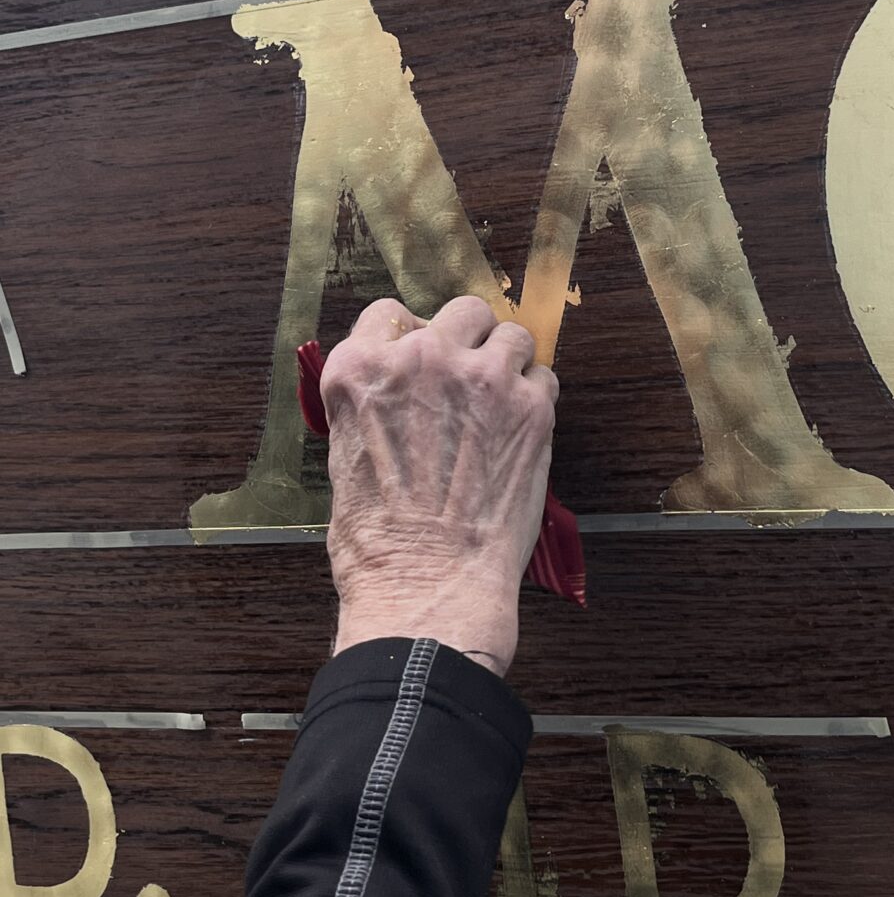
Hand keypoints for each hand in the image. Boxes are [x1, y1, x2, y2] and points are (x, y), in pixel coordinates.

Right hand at [320, 295, 558, 674]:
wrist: (428, 585)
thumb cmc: (377, 542)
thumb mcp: (346, 453)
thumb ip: (375, 403)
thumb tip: (404, 391)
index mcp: (360, 369)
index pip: (388, 314)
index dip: (409, 339)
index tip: (420, 362)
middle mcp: (421, 358)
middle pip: (461, 311)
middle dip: (467, 340)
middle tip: (469, 381)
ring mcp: (481, 377)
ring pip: (511, 334)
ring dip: (508, 363)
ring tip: (500, 404)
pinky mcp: (530, 406)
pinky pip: (544, 377)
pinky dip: (534, 398)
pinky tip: (519, 432)